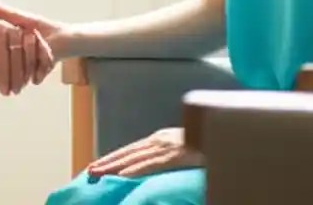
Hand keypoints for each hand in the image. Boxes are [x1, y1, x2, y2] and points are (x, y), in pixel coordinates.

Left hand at [86, 127, 201, 178]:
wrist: (224, 136)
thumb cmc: (206, 146)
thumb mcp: (181, 151)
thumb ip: (165, 156)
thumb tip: (153, 166)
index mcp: (160, 140)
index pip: (130, 150)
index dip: (112, 158)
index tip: (96, 165)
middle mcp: (159, 140)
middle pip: (128, 153)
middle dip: (107, 162)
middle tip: (88, 171)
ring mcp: (167, 147)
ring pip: (135, 158)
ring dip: (114, 166)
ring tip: (98, 174)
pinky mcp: (176, 155)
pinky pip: (153, 164)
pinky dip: (136, 170)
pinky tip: (123, 176)